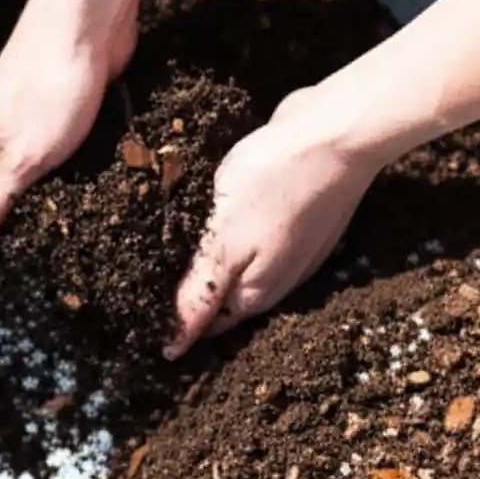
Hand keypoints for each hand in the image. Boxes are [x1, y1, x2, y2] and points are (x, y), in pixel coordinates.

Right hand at [0, 0, 135, 253]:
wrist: (90, 18)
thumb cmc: (48, 85)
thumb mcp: (16, 159)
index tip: (25, 244)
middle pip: (12, 178)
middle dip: (38, 195)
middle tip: (63, 217)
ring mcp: (30, 108)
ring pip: (46, 159)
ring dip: (67, 172)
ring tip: (87, 190)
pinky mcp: (65, 99)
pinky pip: (71, 139)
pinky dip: (85, 149)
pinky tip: (101, 159)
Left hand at [164, 89, 385, 358]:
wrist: (338, 133)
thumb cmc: (277, 181)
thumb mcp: (225, 241)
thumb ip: (200, 290)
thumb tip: (175, 345)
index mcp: (253, 292)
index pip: (203, 324)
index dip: (172, 328)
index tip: (141, 331)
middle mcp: (275, 280)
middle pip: (221, 302)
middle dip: (188, 301)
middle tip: (143, 293)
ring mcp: (289, 250)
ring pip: (238, 271)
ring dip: (208, 270)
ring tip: (166, 259)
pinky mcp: (293, 219)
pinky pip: (254, 240)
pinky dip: (230, 240)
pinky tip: (213, 223)